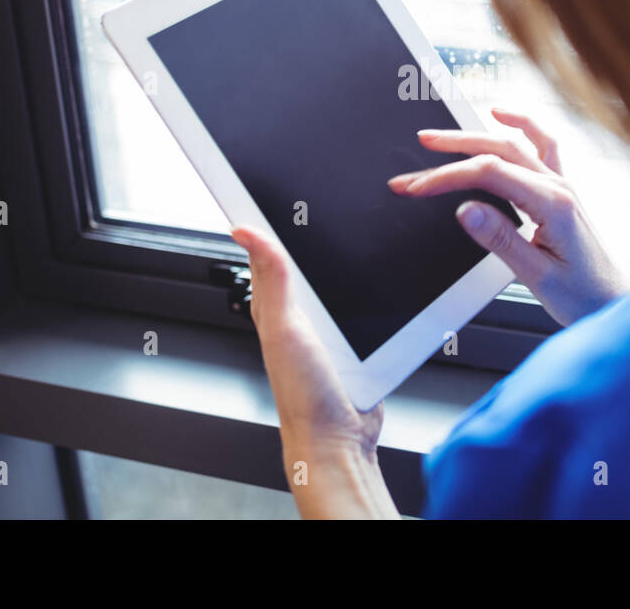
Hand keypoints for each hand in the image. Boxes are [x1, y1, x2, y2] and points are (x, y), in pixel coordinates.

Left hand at [231, 225, 398, 518]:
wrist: (341, 439)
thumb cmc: (304, 394)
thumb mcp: (284, 327)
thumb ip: (271, 278)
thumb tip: (245, 230)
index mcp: (274, 306)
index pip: (266, 253)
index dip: (264, 223)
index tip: (263, 190)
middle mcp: (299, 315)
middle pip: (305, 262)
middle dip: (313, 233)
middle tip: (320, 198)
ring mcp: (329, 328)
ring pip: (340, 282)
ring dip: (351, 264)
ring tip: (358, 232)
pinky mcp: (356, 341)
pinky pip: (365, 307)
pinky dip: (374, 295)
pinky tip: (383, 284)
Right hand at [388, 107, 629, 326]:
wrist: (615, 302)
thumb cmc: (584, 295)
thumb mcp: (537, 276)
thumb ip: (501, 240)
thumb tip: (465, 209)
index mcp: (552, 204)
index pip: (488, 174)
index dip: (447, 176)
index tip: (416, 187)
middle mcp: (559, 186)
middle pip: (498, 150)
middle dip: (452, 149)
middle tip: (416, 155)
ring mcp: (562, 185)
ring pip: (514, 143)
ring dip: (475, 133)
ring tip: (441, 137)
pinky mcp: (562, 191)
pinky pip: (542, 144)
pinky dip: (521, 124)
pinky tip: (501, 114)